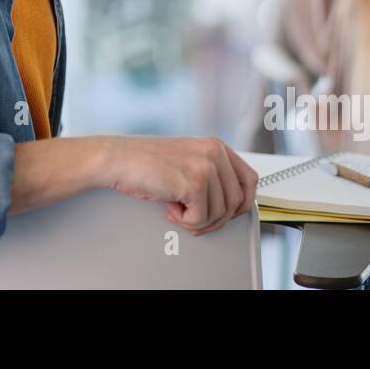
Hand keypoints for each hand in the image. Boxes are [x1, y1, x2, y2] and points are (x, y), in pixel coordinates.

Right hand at [102, 136, 258, 234]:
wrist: (118, 160)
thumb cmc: (146, 163)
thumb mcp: (187, 161)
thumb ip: (211, 175)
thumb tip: (230, 205)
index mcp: (216, 146)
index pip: (250, 180)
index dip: (241, 203)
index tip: (227, 213)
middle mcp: (215, 153)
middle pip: (237, 202)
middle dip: (216, 219)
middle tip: (194, 219)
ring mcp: (206, 167)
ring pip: (220, 214)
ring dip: (197, 221)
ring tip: (177, 210)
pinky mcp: (194, 183)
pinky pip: (202, 219)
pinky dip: (185, 222)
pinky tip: (171, 208)